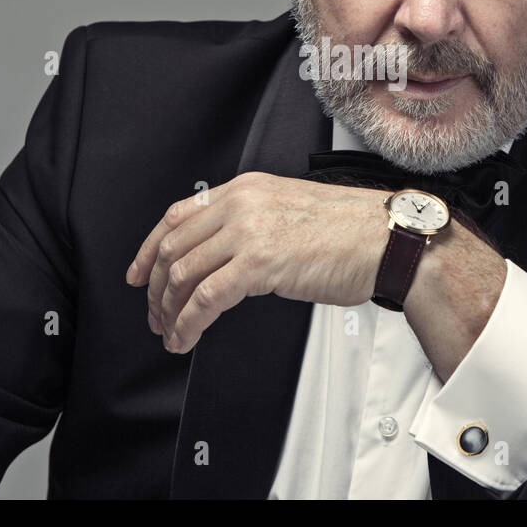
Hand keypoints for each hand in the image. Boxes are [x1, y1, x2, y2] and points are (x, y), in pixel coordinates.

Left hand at [125, 171, 389, 352]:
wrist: (386, 240)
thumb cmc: (352, 232)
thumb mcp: (291, 210)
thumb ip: (254, 224)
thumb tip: (224, 255)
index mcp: (246, 189)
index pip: (178, 215)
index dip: (149, 248)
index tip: (139, 273)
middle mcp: (241, 204)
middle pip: (173, 247)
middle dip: (156, 288)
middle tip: (155, 313)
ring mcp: (248, 232)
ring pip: (183, 274)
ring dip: (169, 310)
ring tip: (170, 332)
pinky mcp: (258, 264)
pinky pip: (205, 299)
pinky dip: (188, 323)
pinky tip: (187, 337)